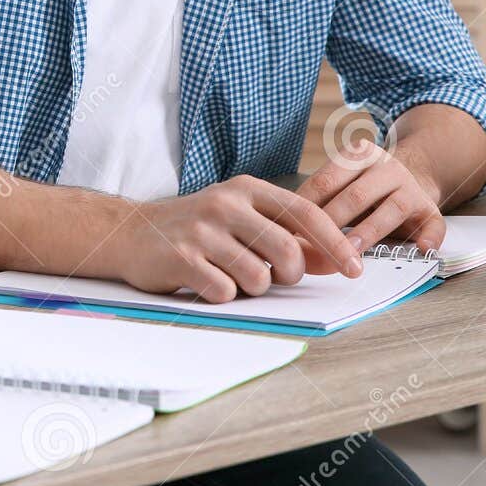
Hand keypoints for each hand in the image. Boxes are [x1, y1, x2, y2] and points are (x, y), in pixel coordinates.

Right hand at [112, 176, 363, 302]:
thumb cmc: (195, 229)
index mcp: (246, 189)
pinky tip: (205, 281)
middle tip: (270, 277)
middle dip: (287, 276)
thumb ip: (286, 236)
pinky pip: (225, 292)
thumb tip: (335, 259)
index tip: (355, 268)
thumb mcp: (241, 220)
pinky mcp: (181, 258)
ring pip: (258, 278)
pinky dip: (222, 296)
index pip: (305, 213)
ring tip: (229, 275)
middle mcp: (225, 204)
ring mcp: (202, 231)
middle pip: (287, 252)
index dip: (335, 242)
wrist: (130, 232)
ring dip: (251, 288)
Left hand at [298, 138, 445, 254]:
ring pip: (392, 209)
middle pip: (356, 196)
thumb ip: (320, 198)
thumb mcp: (342, 181)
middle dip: (333, 222)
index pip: (326, 181)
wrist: (412, 174)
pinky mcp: (431, 208)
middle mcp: (386, 167)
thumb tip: (285, 229)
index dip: (306, 208)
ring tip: (351, 251)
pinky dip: (429, 237)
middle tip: (313, 246)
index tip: (288, 231)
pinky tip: (422, 249)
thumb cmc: (363, 186)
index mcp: (357, 156)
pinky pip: (434, 224)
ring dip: (370, 232)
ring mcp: (410, 187)